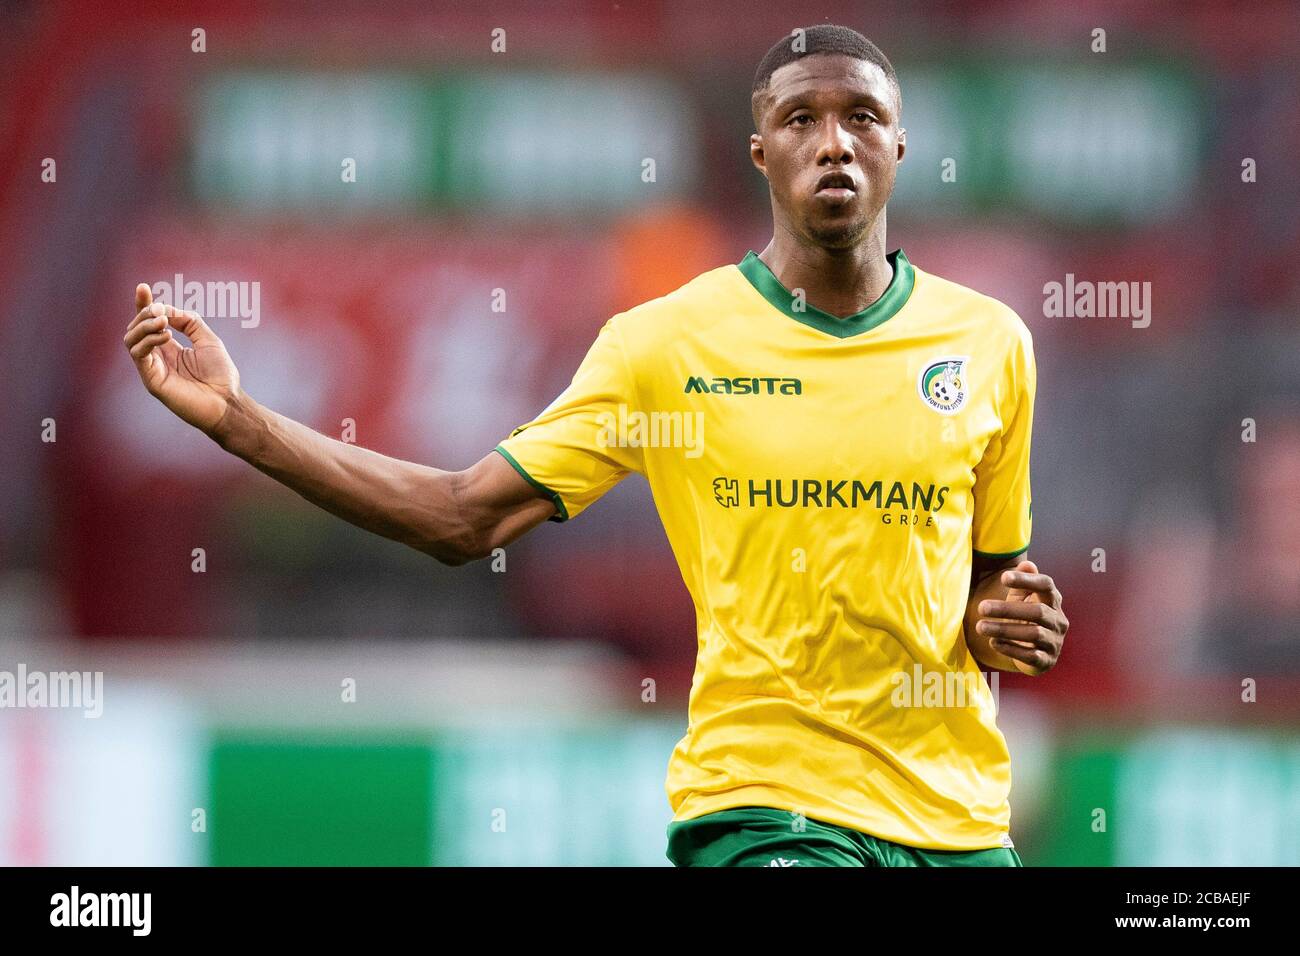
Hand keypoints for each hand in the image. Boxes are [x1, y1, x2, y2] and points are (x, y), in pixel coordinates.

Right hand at [123, 283, 240, 433]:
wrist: (227, 402)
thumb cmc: (221, 375)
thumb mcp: (207, 339)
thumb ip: (190, 322)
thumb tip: (169, 310)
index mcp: (169, 348)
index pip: (149, 322)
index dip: (144, 304)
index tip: (143, 287)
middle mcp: (157, 357)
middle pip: (136, 327)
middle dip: (145, 313)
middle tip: (161, 312)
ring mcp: (152, 368)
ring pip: (130, 339)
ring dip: (144, 325)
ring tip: (164, 323)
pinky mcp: (151, 380)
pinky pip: (138, 354)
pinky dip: (148, 340)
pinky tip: (166, 336)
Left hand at [974, 560, 1066, 675]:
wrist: (1032, 651)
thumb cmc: (1024, 616)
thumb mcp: (1021, 598)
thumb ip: (1022, 582)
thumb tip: (1026, 564)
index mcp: (1053, 600)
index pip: (1046, 585)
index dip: (1027, 580)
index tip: (1003, 577)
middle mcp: (1058, 620)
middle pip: (1037, 612)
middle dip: (1007, 609)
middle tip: (981, 607)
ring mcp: (1054, 642)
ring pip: (1033, 634)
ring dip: (1004, 629)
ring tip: (980, 626)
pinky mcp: (1046, 661)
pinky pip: (1030, 655)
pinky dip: (1010, 649)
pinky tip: (993, 642)